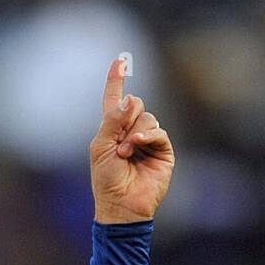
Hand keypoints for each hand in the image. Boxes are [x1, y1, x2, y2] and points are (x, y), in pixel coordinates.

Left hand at [89, 57, 174, 223]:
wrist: (121, 204)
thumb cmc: (106, 179)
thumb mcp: (101, 147)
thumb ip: (113, 121)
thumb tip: (131, 99)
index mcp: (111, 129)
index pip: (114, 99)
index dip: (117, 80)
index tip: (120, 61)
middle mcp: (130, 131)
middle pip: (136, 104)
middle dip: (127, 118)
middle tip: (118, 142)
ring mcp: (148, 140)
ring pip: (148, 117)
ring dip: (134, 133)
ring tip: (125, 153)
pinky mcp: (162, 150)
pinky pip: (159, 131)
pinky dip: (147, 136)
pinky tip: (137, 147)